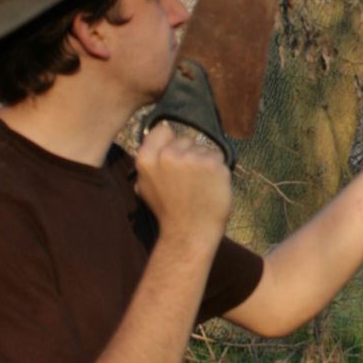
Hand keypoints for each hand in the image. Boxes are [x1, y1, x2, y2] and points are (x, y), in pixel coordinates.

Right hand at [134, 117, 232, 244]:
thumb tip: (154, 140)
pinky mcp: (212, 163)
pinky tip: (210, 187)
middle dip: (188, 153)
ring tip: (199, 185)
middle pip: (185, 138)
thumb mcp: (145, 185)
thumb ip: (148, 162)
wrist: (189, 233)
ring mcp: (191, 158)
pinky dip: (218, 170)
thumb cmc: (168, 211)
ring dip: (204, 162)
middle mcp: (168, 154)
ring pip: (203, 148)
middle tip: (188, 179)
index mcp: (146, 158)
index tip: (174, 156)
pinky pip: (218, 157)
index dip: (169, 141)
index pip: (162, 129)